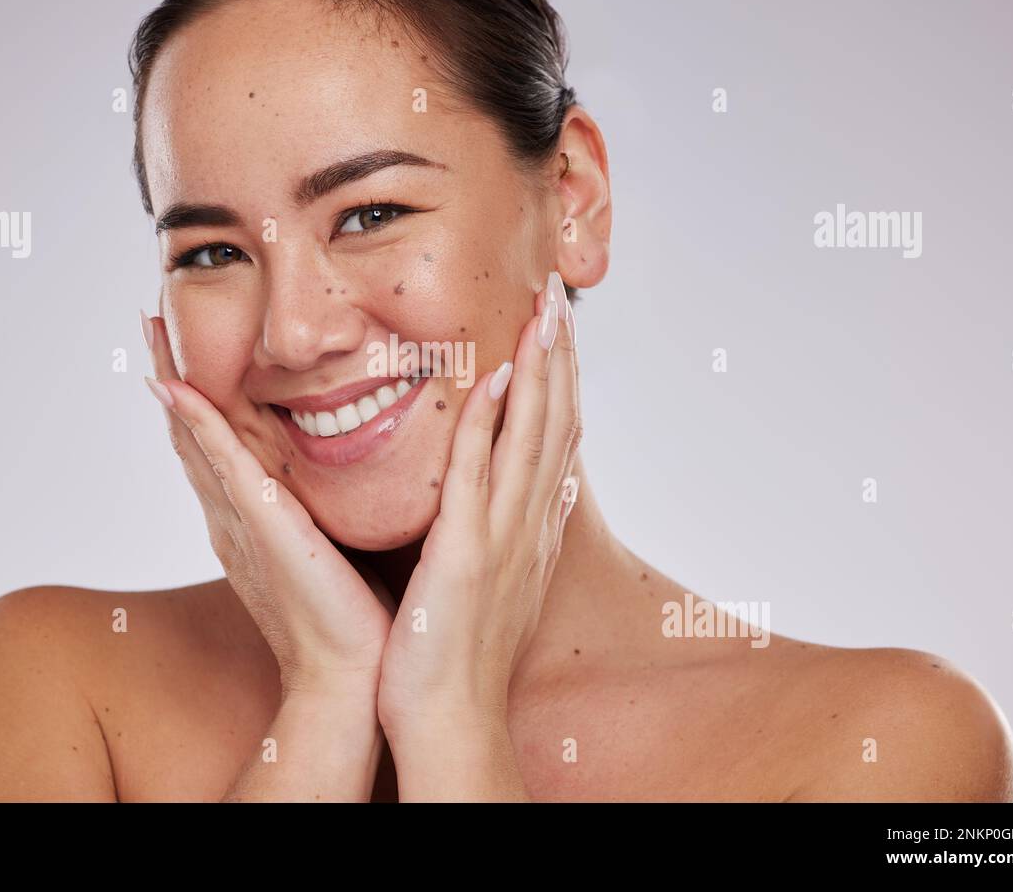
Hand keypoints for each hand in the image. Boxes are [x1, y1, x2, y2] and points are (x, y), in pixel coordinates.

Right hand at [141, 311, 393, 700]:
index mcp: (253, 522)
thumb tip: (345, 482)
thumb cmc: (352, 620)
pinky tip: (173, 386)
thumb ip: (326, 513)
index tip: (186, 349)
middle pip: (192, 434)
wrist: (353, 676)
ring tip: (150, 331)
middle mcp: (234, 517)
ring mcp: (239, 520)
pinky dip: (195, 424)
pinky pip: (220, 464)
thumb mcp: (335, 549)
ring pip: (196, 438)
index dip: (199, 398)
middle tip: (150, 322)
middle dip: (172, 376)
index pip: (219, 446)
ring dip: (172, 381)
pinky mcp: (259, 526)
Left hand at [376, 271, 580, 741]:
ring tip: (546, 311)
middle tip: (562, 294)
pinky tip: (494, 376)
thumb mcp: (494, 581)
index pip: (555, 437)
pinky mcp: (466, 552)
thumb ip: (506, 530)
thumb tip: (521, 494)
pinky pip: (480, 475)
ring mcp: (503, 536)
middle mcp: (529, 525)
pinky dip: (491, 423)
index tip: (559, 327)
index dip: (561, 379)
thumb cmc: (458, 656)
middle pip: (556, 423)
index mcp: (532, 529)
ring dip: (541, 369)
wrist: (450, 718)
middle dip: (561, 355)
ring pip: (531, 436)